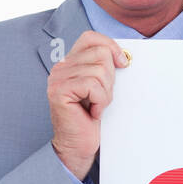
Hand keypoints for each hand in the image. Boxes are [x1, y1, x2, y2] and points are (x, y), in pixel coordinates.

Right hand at [47, 31, 130, 179]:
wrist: (79, 145)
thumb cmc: (92, 117)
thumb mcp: (103, 86)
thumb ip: (105, 67)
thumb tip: (125, 56)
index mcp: (70, 62)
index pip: (91, 38)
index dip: (111, 47)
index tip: (122, 64)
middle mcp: (61, 67)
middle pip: (100, 53)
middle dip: (110, 78)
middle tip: (102, 97)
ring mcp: (57, 78)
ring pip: (99, 70)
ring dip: (106, 93)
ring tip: (97, 106)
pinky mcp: (59, 91)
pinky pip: (92, 85)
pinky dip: (100, 101)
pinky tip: (93, 112)